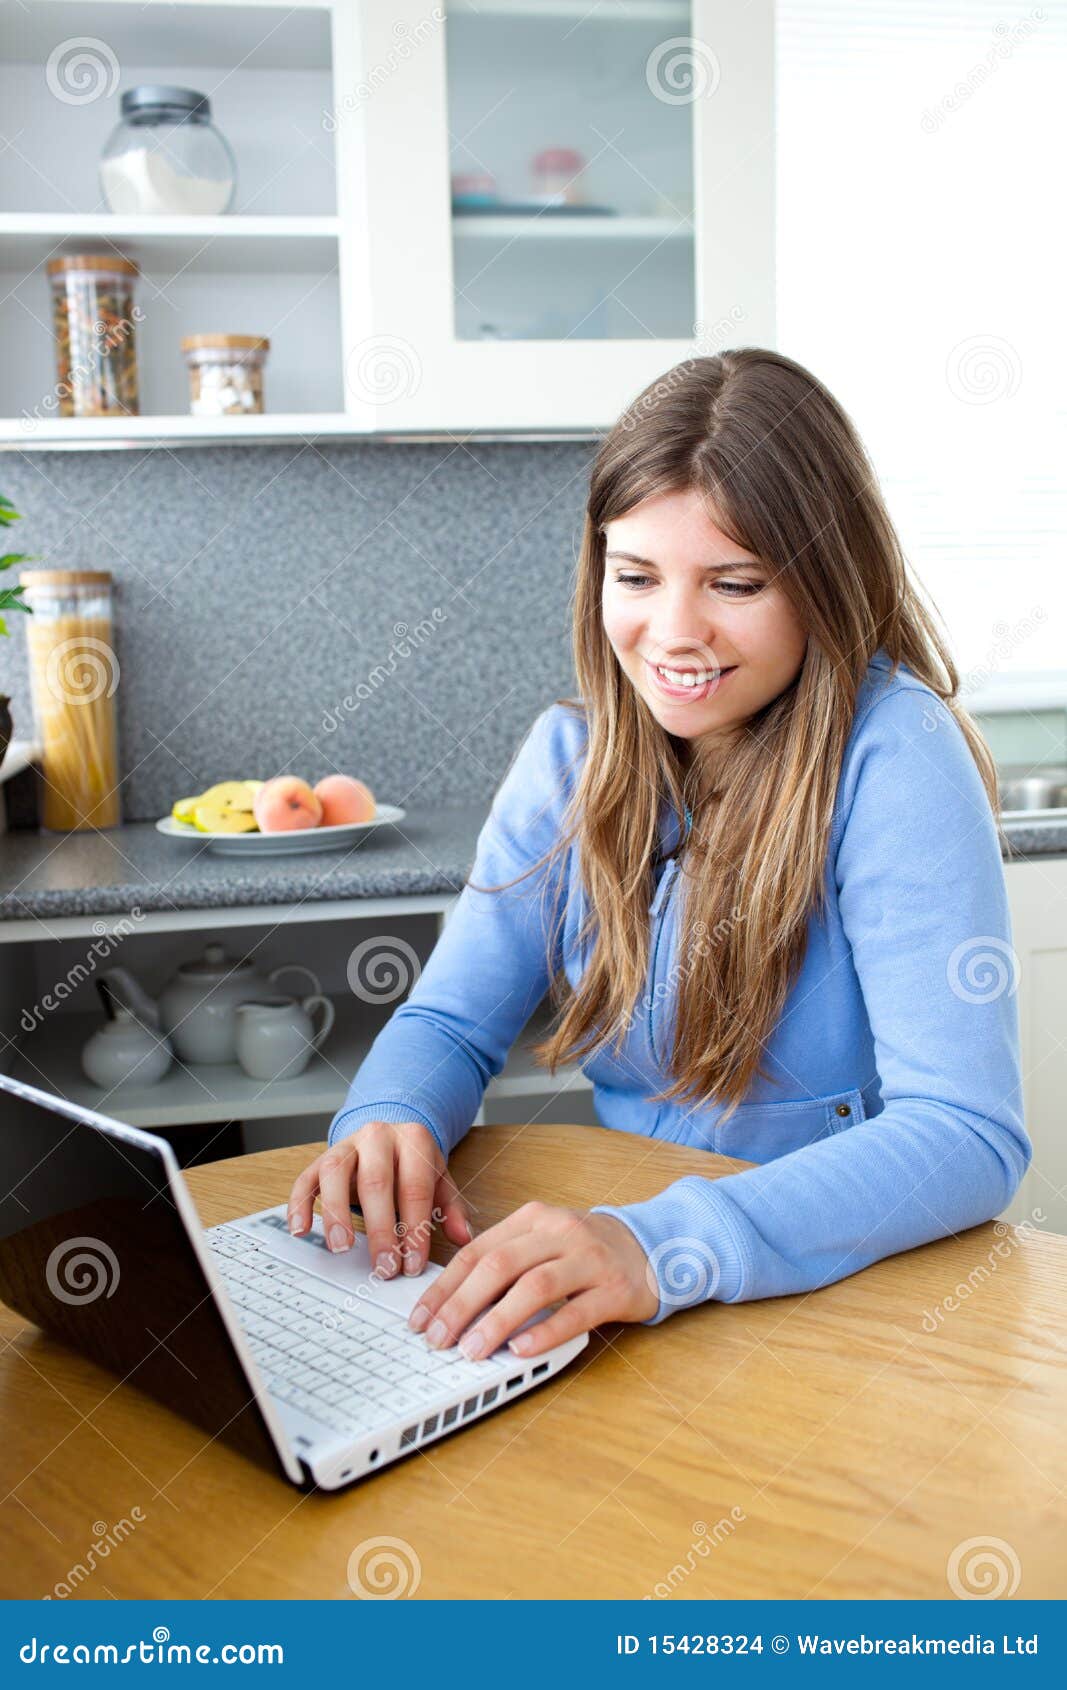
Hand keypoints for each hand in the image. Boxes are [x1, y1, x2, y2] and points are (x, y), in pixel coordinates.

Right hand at [285, 1120, 472, 1277]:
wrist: (389, 1135)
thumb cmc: (414, 1165)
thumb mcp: (439, 1179)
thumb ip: (451, 1208)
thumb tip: (465, 1237)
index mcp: (413, 1139)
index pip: (415, 1187)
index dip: (414, 1228)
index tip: (412, 1264)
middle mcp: (378, 1136)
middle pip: (375, 1182)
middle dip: (380, 1229)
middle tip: (384, 1266)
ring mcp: (347, 1146)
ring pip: (335, 1173)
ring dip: (336, 1213)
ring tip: (342, 1248)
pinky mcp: (321, 1158)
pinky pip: (306, 1178)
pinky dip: (300, 1204)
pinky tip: (301, 1230)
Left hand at [406, 1200, 658, 1358]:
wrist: (652, 1248)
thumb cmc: (586, 1253)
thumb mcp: (543, 1243)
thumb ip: (505, 1262)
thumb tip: (450, 1303)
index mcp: (533, 1219)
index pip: (477, 1251)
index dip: (444, 1287)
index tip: (420, 1318)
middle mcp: (560, 1232)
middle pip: (499, 1265)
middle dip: (461, 1304)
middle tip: (437, 1338)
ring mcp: (590, 1259)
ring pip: (535, 1286)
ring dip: (497, 1321)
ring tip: (471, 1350)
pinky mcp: (615, 1289)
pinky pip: (575, 1312)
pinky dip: (544, 1332)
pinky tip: (520, 1350)